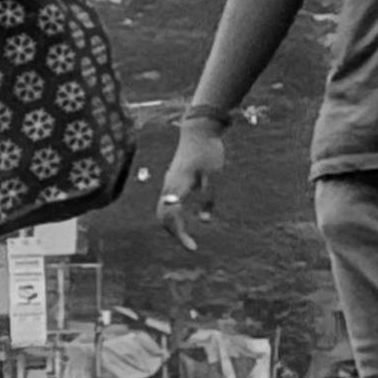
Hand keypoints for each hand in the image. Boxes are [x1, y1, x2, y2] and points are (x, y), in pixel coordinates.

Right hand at [158, 114, 228, 247]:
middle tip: (190, 245)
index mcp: (178, 186)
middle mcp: (169, 186)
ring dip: (172, 225)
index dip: (180, 235)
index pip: (172, 217)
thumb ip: (209, 198)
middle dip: (174, 233)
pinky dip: (172, 216)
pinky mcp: (171, 180)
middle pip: (163, 217)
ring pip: (163, 210)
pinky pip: (166, 203)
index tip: (193, 247)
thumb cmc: (209, 151)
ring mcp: (168, 183)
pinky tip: (183, 219)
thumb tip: (205, 221)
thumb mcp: (214, 175)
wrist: (198, 130)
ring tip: (186, 236)